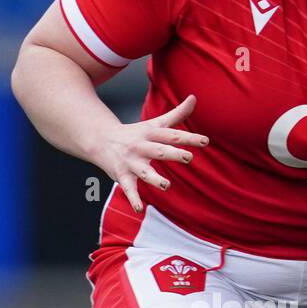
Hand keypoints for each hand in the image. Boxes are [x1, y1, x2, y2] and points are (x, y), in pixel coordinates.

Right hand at [99, 94, 208, 211]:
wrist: (101, 140)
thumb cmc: (135, 133)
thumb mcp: (155, 123)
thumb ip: (177, 114)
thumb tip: (194, 98)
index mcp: (151, 134)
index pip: (172, 135)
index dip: (189, 138)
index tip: (205, 141)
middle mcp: (141, 147)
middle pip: (158, 151)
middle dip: (172, 154)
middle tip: (188, 158)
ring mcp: (131, 162)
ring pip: (143, 171)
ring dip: (154, 178)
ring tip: (166, 185)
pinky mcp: (122, 176)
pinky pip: (128, 189)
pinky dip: (133, 199)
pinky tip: (140, 209)